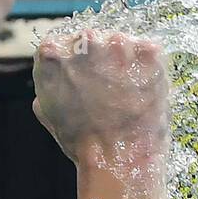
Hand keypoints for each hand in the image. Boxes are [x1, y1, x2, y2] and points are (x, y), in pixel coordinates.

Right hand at [32, 30, 168, 164]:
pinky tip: (142, 91)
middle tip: (109, 90)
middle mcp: (84, 40)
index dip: (80, 62)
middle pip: (96, 38)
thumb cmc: (82, 142)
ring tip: (127, 95)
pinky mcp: (148, 51)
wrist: (117, 160)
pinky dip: (148, 68)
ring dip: (127, 63)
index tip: (87, 78)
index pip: (67, 42)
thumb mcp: (48, 110)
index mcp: (53, 52)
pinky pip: (149, 52)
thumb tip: (55, 71)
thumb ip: (49, 81)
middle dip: (103, 59)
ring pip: (123, 43)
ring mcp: (118, 43)